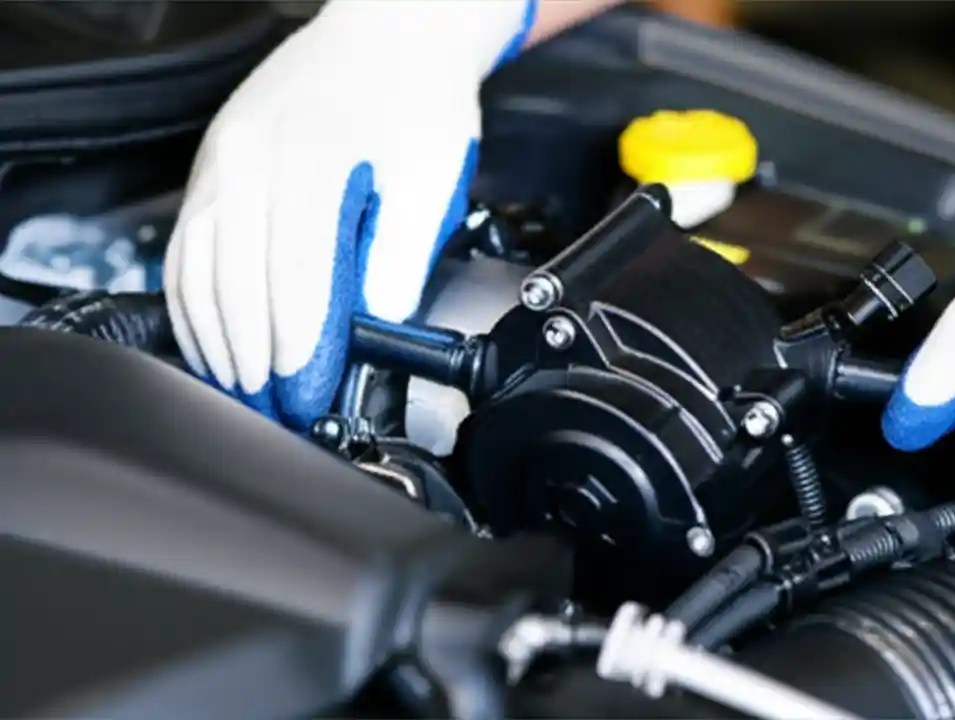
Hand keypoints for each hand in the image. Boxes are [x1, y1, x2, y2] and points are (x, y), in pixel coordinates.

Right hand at [163, 0, 533, 429]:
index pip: (296, 280)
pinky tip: (213, 338)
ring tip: (242, 390)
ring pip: (198, 271)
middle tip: (277, 409)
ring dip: (217, 341)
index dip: (302, 350)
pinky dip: (194, 303)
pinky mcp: (212, 168)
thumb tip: (375, 327)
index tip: (310, 395)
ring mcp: (221, 162)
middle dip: (257, 361)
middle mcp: (249, 161)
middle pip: (236, 284)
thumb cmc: (416, 98)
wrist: (390, 35)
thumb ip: (398, 259)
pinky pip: (186, 248)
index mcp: (311, 162)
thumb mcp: (430, 178)